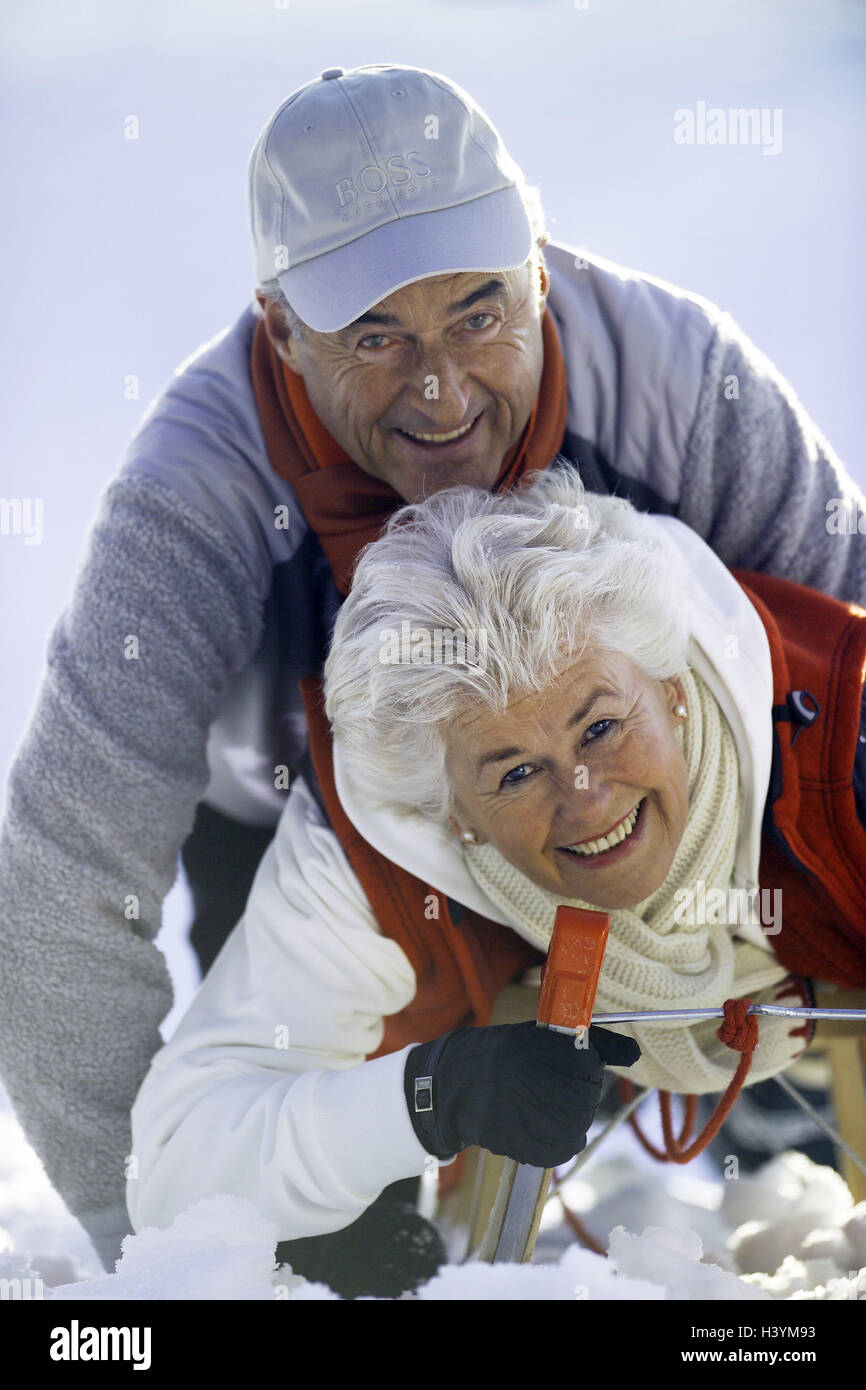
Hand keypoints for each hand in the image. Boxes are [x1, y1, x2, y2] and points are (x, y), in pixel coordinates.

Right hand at [404, 1020, 639, 1167]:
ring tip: (540, 1103)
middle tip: (547, 1085)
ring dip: (567, 1115)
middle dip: (574, 1091)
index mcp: (552, 1051)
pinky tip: (539, 1122)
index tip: (565, 1065)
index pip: (590, 1066)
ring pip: (578, 1123)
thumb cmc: (501, 1055)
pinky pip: (564, 1147)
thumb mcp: (540, 1036)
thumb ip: (591, 1044)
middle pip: (586, 1097)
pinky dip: (557, 1138)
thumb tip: (633, 1053)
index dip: (580, 1066)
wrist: (454, 1086)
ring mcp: (541, 1118)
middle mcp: (550, 1084)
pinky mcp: (532, 1146)